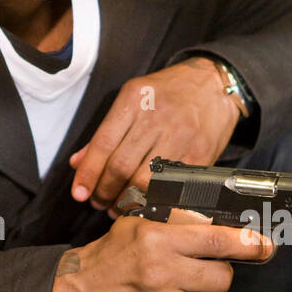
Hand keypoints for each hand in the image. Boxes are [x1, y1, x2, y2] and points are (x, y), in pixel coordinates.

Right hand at [43, 214, 273, 291]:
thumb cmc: (113, 256)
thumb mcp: (139, 223)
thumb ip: (178, 219)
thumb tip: (221, 222)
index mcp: (158, 241)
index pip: (218, 241)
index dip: (249, 243)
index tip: (265, 246)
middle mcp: (161, 274)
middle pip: (223, 276)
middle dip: (219, 272)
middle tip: (200, 269)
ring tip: (191, 291)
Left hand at [68, 56, 240, 214]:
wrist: (214, 83)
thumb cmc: (168, 91)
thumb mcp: (133, 98)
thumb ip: (105, 132)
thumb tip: (78, 163)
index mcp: (133, 100)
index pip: (103, 144)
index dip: (88, 173)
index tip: (79, 193)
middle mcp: (155, 118)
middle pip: (121, 166)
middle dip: (104, 191)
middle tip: (98, 203)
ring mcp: (179, 137)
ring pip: (144, 179)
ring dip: (126, 200)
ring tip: (118, 207)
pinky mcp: (199, 154)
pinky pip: (171, 185)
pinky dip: (153, 200)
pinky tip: (144, 204)